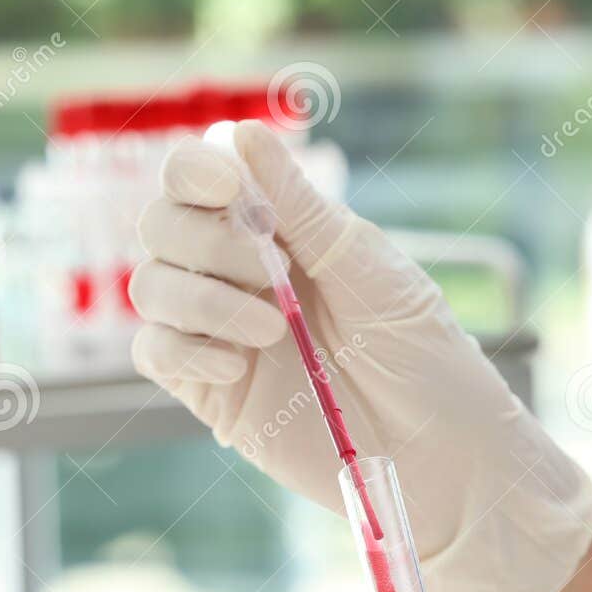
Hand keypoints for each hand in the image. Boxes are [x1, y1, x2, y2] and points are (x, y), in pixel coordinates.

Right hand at [129, 121, 591, 591]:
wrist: (441, 459)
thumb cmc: (425, 358)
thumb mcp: (370, 273)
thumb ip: (303, 209)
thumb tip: (242, 133)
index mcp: (283, 231)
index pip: (202, 178)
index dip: (195, 170)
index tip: (231, 189)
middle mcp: (240, 275)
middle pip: (161, 225)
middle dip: (203, 239)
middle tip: (268, 271)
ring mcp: (220, 332)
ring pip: (149, 286)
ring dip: (199, 297)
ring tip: (270, 332)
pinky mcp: (212, 391)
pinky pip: (154, 351)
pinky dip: (183, 347)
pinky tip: (239, 365)